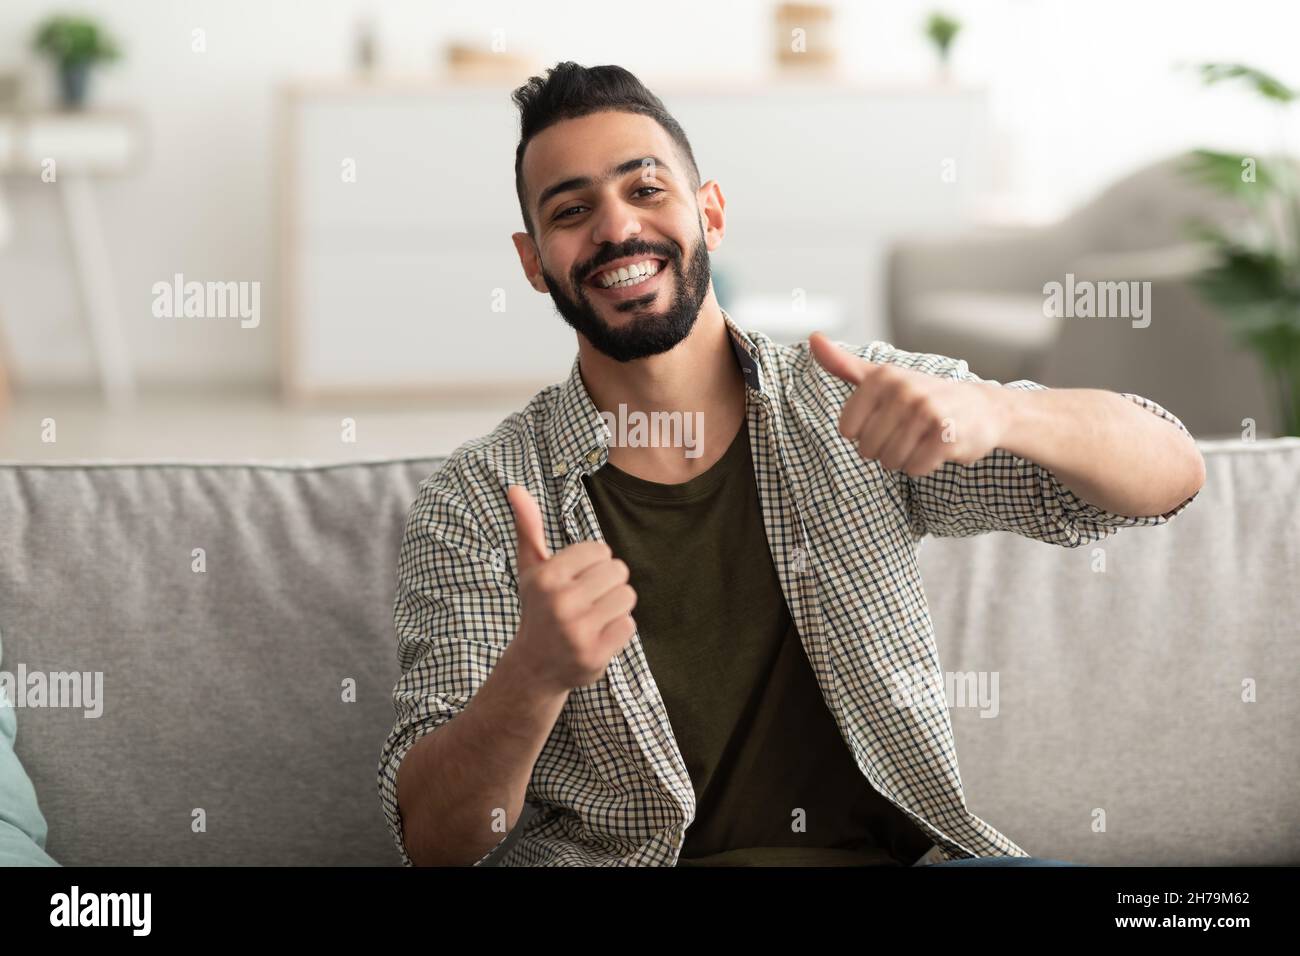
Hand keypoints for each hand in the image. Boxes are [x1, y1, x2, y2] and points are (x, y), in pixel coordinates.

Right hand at [506, 485, 638, 691]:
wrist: (534, 668)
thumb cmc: (538, 609)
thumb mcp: (530, 568)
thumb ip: (528, 527)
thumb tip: (515, 487)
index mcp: (547, 576)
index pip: (600, 550)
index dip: (594, 563)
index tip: (577, 580)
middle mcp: (561, 602)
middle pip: (618, 571)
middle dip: (607, 583)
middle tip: (586, 601)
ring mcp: (577, 631)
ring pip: (627, 596)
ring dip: (616, 606)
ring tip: (593, 616)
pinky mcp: (594, 654)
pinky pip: (629, 625)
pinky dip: (618, 629)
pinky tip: (597, 636)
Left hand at [808, 332, 1008, 477]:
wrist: (981, 407)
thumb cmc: (922, 394)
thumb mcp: (881, 376)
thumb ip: (844, 363)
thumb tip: (813, 338)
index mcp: (882, 376)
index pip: (847, 429)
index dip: (864, 433)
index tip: (884, 418)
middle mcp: (904, 390)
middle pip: (867, 448)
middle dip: (885, 448)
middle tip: (907, 430)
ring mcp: (927, 412)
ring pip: (890, 461)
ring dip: (904, 458)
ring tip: (921, 438)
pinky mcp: (946, 435)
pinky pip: (914, 468)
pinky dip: (923, 465)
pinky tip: (936, 447)